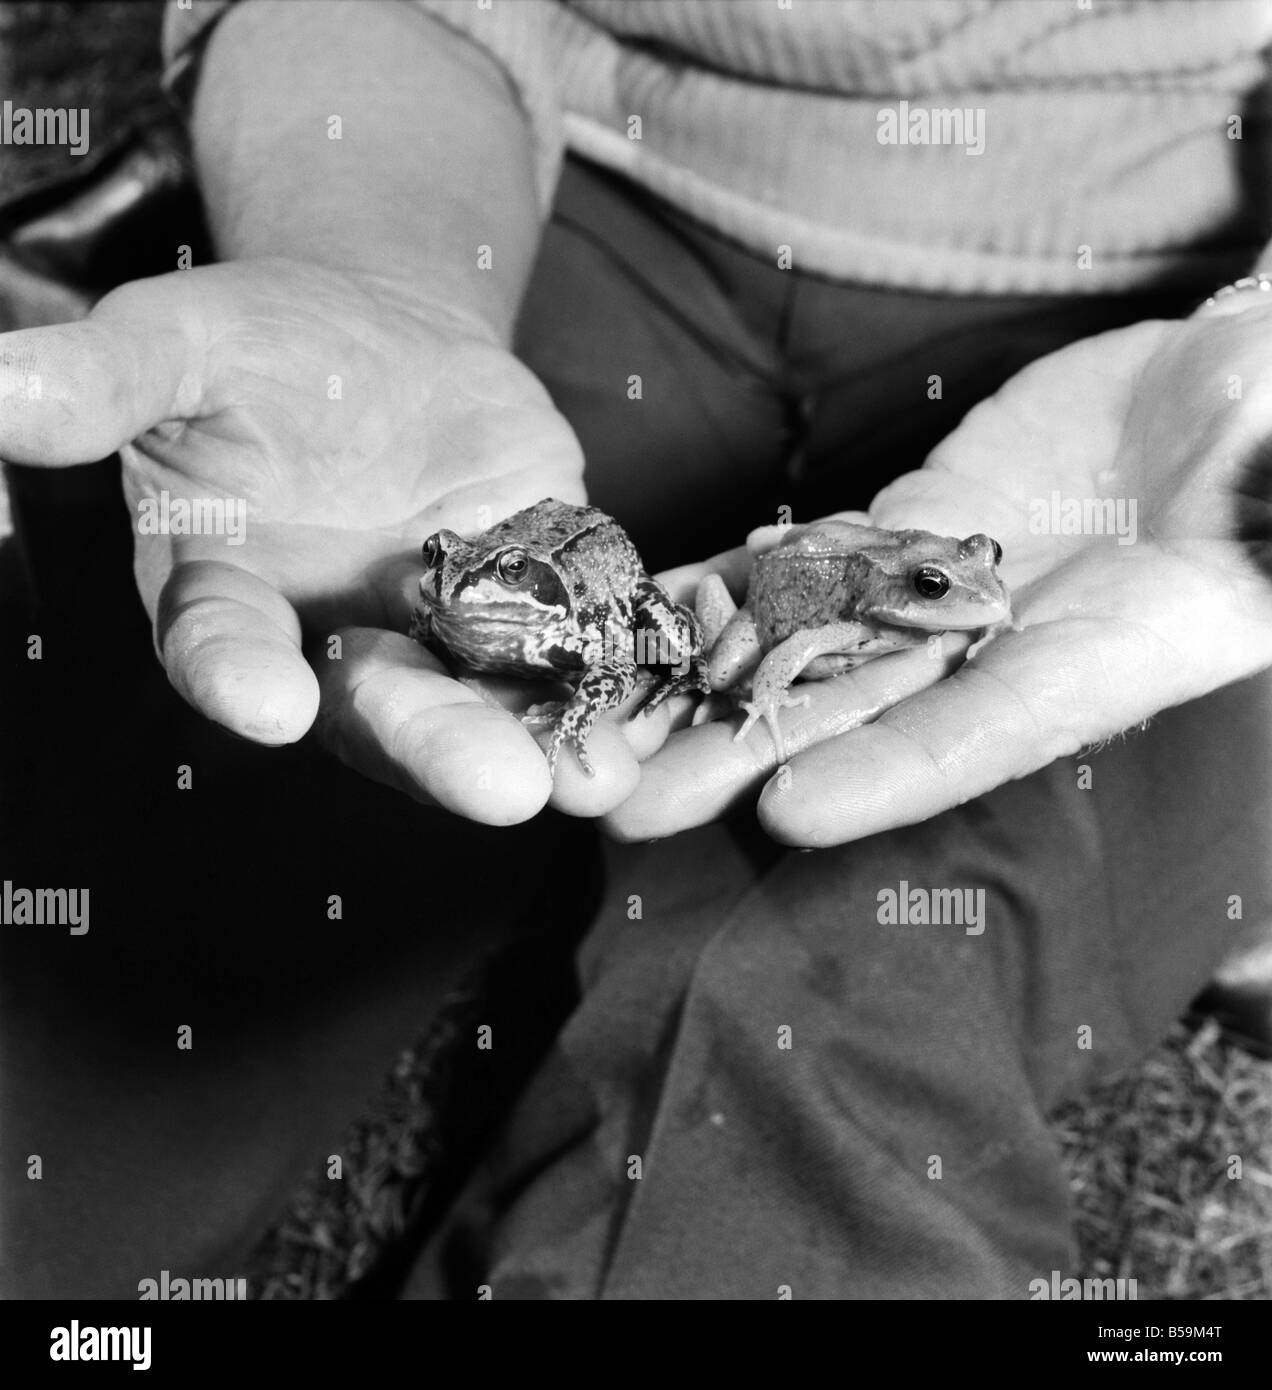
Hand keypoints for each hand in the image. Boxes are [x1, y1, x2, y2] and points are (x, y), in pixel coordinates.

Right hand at [0, 258, 621, 823]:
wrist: (383, 332)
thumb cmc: (262, 341)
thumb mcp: (179, 342)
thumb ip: (104, 381)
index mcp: (229, 599)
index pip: (222, 650)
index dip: (237, 678)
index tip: (263, 705)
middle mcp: (333, 640)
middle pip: (379, 711)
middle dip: (439, 746)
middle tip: (501, 789)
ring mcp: (441, 631)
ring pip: (487, 703)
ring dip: (546, 742)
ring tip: (600, 779)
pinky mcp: (533, 602)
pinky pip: (573, 649)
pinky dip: (614, 681)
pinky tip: (658, 711)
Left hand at [605, 308, 1271, 845]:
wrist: (1227, 384)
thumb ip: (1263, 502)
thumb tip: (1258, 529)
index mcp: (1125, 649)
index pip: (997, 728)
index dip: (895, 774)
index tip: (789, 811)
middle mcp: (1017, 641)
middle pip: (869, 713)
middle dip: (748, 758)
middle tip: (630, 805)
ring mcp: (952, 588)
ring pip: (817, 644)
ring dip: (709, 686)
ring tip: (604, 725)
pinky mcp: (913, 532)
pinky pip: (815, 564)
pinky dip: (736, 586)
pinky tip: (654, 610)